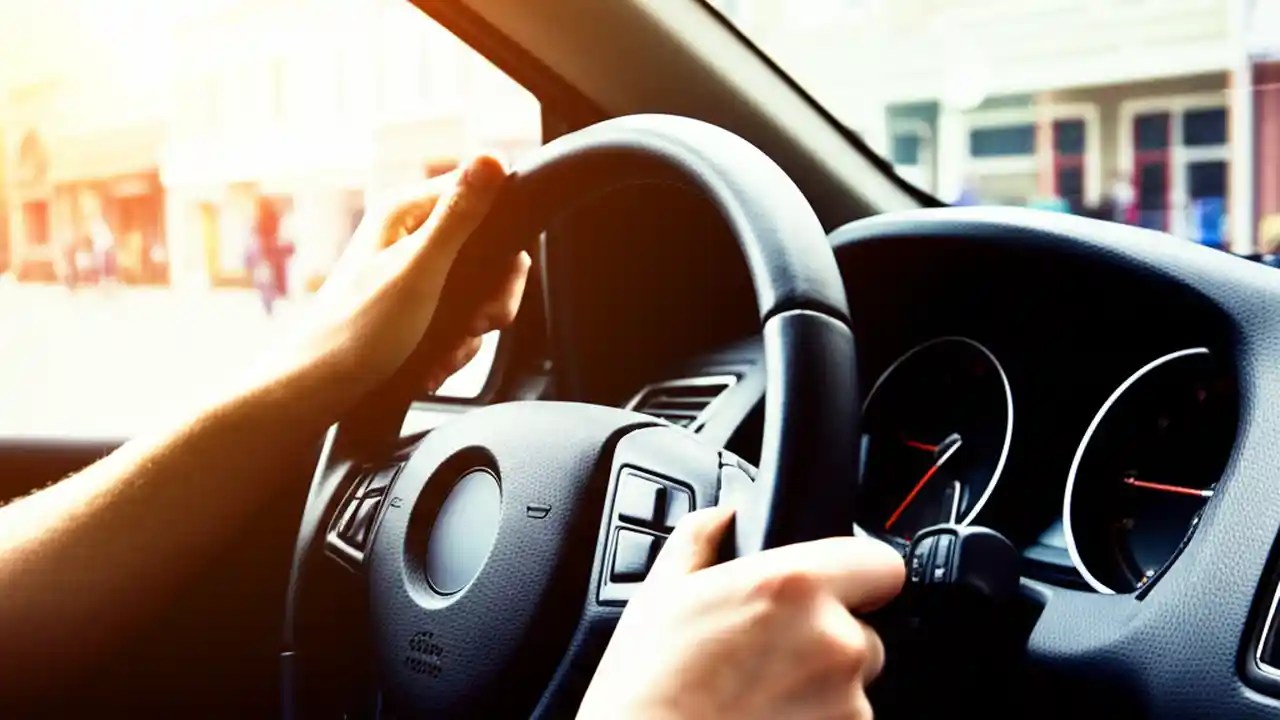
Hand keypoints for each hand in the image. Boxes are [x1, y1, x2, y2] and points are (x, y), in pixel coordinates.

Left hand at [262, 155, 530, 410]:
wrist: (320, 386)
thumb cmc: (358, 331)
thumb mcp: (420, 270)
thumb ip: (459, 217)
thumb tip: (491, 159)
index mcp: (407, 212)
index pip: (485, 203)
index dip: (502, 248)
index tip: (495, 287)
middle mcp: (409, 233)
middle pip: (487, 252)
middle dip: (489, 300)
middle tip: (476, 326)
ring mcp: (410, 269)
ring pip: (476, 290)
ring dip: (470, 331)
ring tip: (447, 352)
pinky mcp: (411, 301)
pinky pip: (456, 315)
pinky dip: (454, 343)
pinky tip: (437, 361)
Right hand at [579, 508, 904, 719]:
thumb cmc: (647, 689)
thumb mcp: (660, 593)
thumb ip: (702, 537)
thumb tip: (723, 517)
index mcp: (793, 586)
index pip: (882, 563)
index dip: (860, 575)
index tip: (840, 589)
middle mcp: (833, 641)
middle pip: (862, 631)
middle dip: (826, 642)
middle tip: (768, 658)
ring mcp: (847, 703)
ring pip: (853, 686)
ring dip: (820, 690)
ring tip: (758, 698)